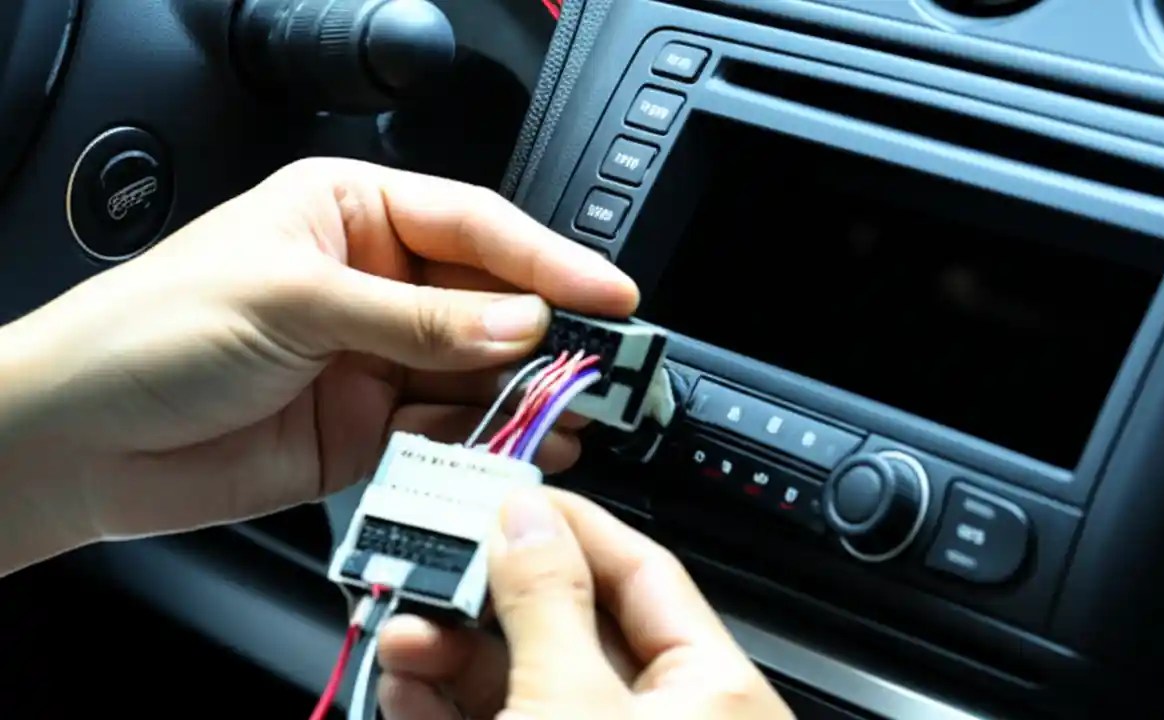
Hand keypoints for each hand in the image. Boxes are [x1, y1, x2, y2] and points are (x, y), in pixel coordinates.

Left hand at [0, 158, 636, 572]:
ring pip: (475, 372)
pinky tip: (519, 447)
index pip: (473, 225)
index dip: (548, 260)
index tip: (607, 293)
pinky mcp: (367, 429)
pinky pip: (445, 432)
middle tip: (603, 363)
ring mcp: (374, 359)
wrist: (74, 444)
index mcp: (351, 213)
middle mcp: (372, 283)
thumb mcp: (292, 302)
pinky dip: (485, 443)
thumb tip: (516, 322)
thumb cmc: (147, 334)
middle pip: (487, 301)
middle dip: (547, 332)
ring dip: (525, 394)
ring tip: (571, 413)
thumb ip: (415, 319)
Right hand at [377, 489, 794, 719]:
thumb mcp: (569, 708)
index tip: (503, 491)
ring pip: (526, 681)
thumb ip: (546, 605)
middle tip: (433, 558)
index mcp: (711, 692)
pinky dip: (449, 707)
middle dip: (490, 594)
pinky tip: (409, 687)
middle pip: (572, 624)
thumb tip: (526, 518)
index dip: (570, 522)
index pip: (642, 570)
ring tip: (404, 630)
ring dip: (454, 654)